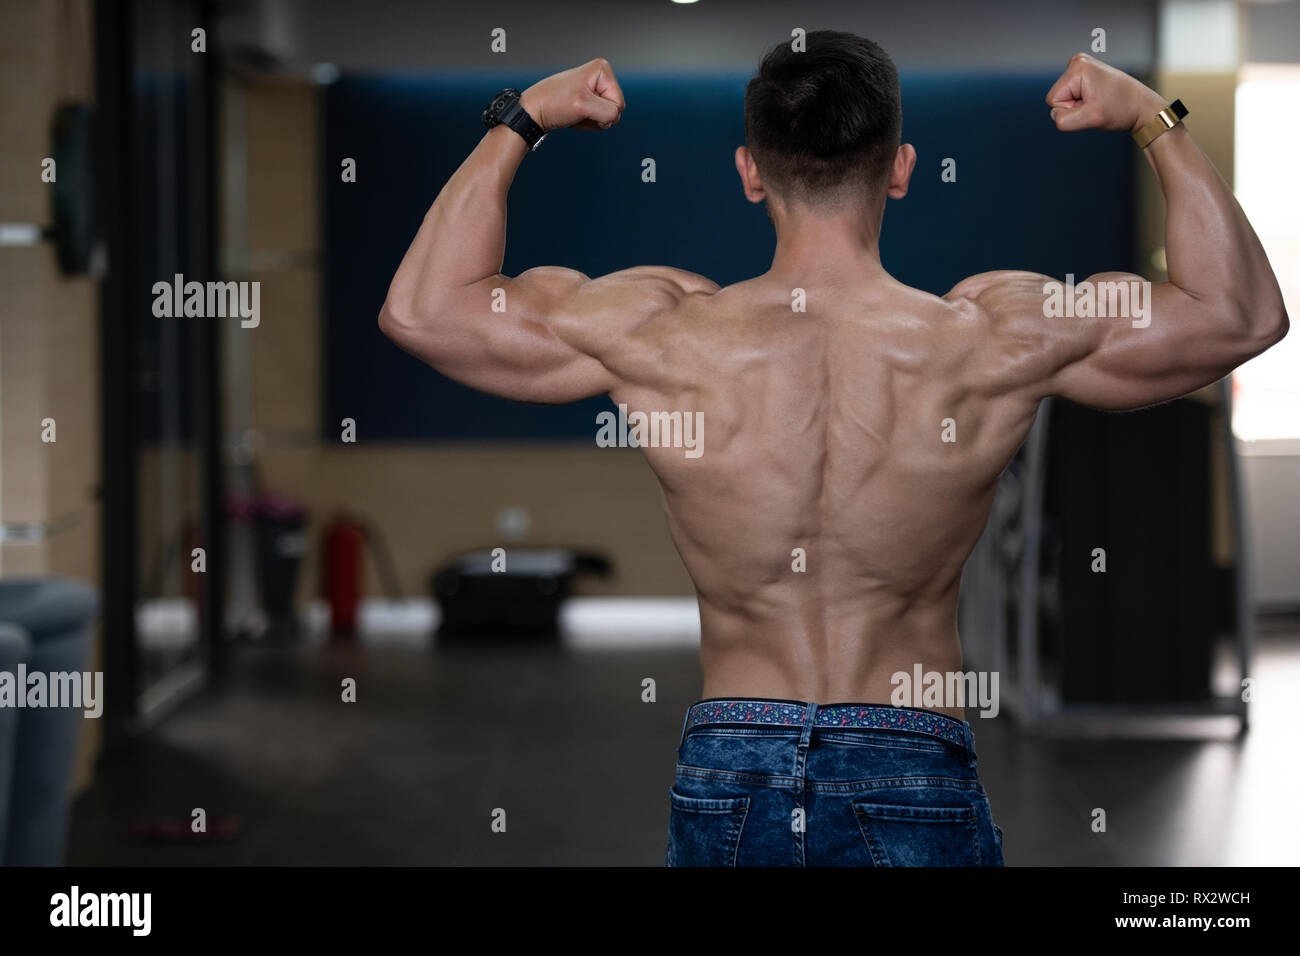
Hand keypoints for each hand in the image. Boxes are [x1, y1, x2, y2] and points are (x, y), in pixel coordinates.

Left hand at [519, 58, 624, 131]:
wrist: (535, 110)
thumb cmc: (554, 103)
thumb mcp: (584, 106)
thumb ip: (608, 112)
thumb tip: (615, 116)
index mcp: (603, 70)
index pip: (618, 103)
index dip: (601, 111)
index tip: (581, 105)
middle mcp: (601, 76)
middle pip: (615, 109)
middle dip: (597, 116)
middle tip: (578, 110)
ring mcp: (596, 88)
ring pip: (608, 116)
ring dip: (591, 120)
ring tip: (575, 112)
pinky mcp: (590, 98)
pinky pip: (600, 118)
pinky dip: (587, 122)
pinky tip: (575, 114)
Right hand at [1046, 53, 1165, 133]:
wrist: (1140, 105)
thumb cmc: (1120, 109)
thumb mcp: (1090, 118)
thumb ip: (1064, 120)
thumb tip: (1055, 115)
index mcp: (1077, 68)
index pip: (1053, 100)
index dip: (1070, 110)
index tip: (1091, 106)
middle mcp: (1077, 61)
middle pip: (1057, 97)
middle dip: (1074, 107)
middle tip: (1096, 105)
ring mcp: (1081, 65)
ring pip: (1063, 97)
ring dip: (1079, 105)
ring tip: (1098, 101)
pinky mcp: (1085, 72)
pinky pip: (1071, 94)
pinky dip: (1082, 101)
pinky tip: (1098, 98)